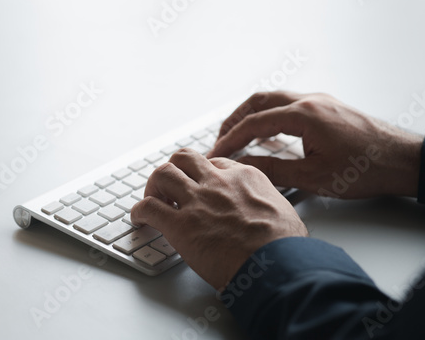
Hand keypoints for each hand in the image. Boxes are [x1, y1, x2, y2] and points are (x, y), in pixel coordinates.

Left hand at [131, 149, 307, 290]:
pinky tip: (139, 220)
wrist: (276, 265)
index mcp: (245, 177)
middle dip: (174, 170)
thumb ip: (267, 206)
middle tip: (170, 189)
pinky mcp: (180, 224)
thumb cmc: (285, 247)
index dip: (203, 175)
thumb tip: (268, 217)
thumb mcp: (284, 212)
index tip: (199, 187)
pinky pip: (148, 207)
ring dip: (153, 186)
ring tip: (153, 200)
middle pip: (184, 158)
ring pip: (162, 174)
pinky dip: (138, 211)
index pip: (215, 164)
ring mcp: (197, 201)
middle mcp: (218, 182)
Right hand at [208, 91, 422, 198]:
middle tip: (220, 140)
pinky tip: (268, 134)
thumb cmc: (367, 169)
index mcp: (304, 115)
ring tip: (238, 135)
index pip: (254, 123)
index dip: (230, 140)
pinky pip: (289, 104)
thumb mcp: (313, 177)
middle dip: (234, 120)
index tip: (216, 153)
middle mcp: (311, 101)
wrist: (405, 161)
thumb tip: (243, 167)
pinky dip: (270, 115)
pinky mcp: (329, 108)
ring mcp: (321, 102)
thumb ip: (273, 170)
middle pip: (258, 101)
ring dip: (251, 115)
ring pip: (274, 99)